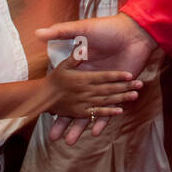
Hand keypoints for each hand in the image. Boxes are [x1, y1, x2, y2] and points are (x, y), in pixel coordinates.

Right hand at [35, 12, 156, 143]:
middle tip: (54, 139)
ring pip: (90, 111)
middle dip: (65, 123)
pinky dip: (103, 118)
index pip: (67, 93)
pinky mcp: (118, 89)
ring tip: (70, 142)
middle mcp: (93, 83)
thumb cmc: (107, 29)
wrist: (132, 33)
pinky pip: (109, 107)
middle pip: (76, 105)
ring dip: (82, 126)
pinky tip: (95, 131)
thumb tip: (39, 32)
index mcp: (84, 72)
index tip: (43, 116)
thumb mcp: (82, 29)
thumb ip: (63, 32)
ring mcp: (106, 87)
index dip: (58, 100)